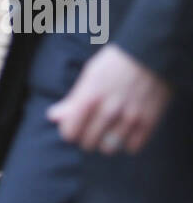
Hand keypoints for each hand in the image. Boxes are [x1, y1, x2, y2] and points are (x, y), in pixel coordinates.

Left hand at [47, 45, 172, 153]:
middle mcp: (109, 110)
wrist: (150, 53)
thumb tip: (52, 117)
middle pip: (88, 143)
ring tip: (109, 129)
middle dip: (87, 137)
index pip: (70, 133)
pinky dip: (127, 142)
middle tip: (92, 127)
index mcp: (90, 97)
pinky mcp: (148, 123)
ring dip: (106, 141)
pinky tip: (126, 129)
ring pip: (109, 148)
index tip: (75, 125)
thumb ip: (72, 100)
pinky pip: (131, 148)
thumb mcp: (90, 75)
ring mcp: (129, 118)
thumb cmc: (115, 63)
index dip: (70, 131)